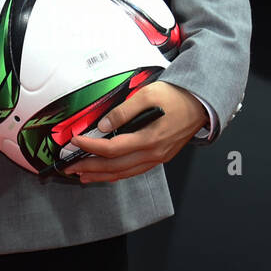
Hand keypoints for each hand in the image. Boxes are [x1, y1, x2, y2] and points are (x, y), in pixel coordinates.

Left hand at [60, 80, 206, 183]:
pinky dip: (118, 174)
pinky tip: (107, 173)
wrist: (200, 104)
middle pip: (115, 166)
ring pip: (125, 173)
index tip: (75, 140)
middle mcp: (153, 153)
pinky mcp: (159, 157)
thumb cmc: (176, 97)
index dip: (90, 146)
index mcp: (149, 138)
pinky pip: (135, 171)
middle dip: (91, 168)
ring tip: (84, 176)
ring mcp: (157, 158)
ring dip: (102, 175)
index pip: (112, 148)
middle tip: (70, 168)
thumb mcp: (147, 95)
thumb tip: (103, 125)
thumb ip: (124, 111)